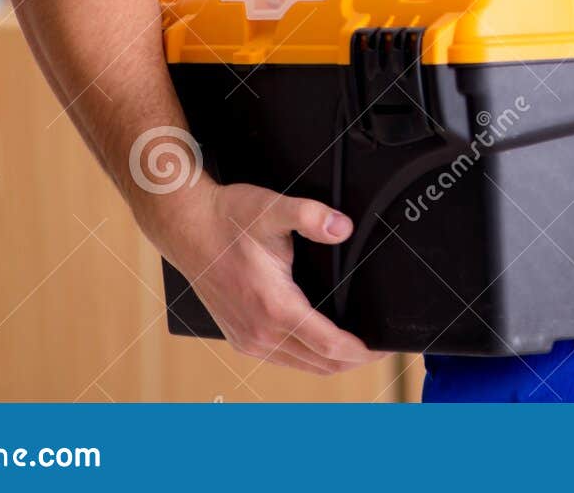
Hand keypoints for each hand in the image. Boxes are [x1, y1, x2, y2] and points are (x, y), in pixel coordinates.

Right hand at [145, 178, 387, 375]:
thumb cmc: (229, 218)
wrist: (187, 227)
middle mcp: (260, 333)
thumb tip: (343, 227)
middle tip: (382, 347)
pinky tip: (322, 344)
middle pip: (321, 364)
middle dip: (355, 360)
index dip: (363, 351)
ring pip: (303, 366)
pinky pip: (284, 359)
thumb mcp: (273, 208)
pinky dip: (309, 358)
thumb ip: (311, 216)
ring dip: (333, 362)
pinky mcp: (240, 338)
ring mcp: (248, 340)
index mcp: (274, 308)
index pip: (330, 346)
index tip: (386, 345)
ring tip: (360, 348)